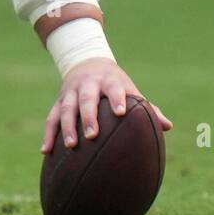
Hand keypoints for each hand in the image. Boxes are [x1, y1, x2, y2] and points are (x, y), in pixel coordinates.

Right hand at [41, 58, 172, 153]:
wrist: (87, 63)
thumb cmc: (115, 84)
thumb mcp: (129, 89)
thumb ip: (147, 107)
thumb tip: (167, 127)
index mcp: (109, 81)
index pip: (114, 88)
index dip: (117, 98)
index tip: (121, 112)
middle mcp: (88, 85)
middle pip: (86, 99)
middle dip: (88, 116)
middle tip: (92, 135)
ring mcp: (71, 93)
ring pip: (66, 108)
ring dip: (67, 127)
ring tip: (71, 146)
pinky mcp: (59, 101)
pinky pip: (51, 118)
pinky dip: (48, 134)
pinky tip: (46, 151)